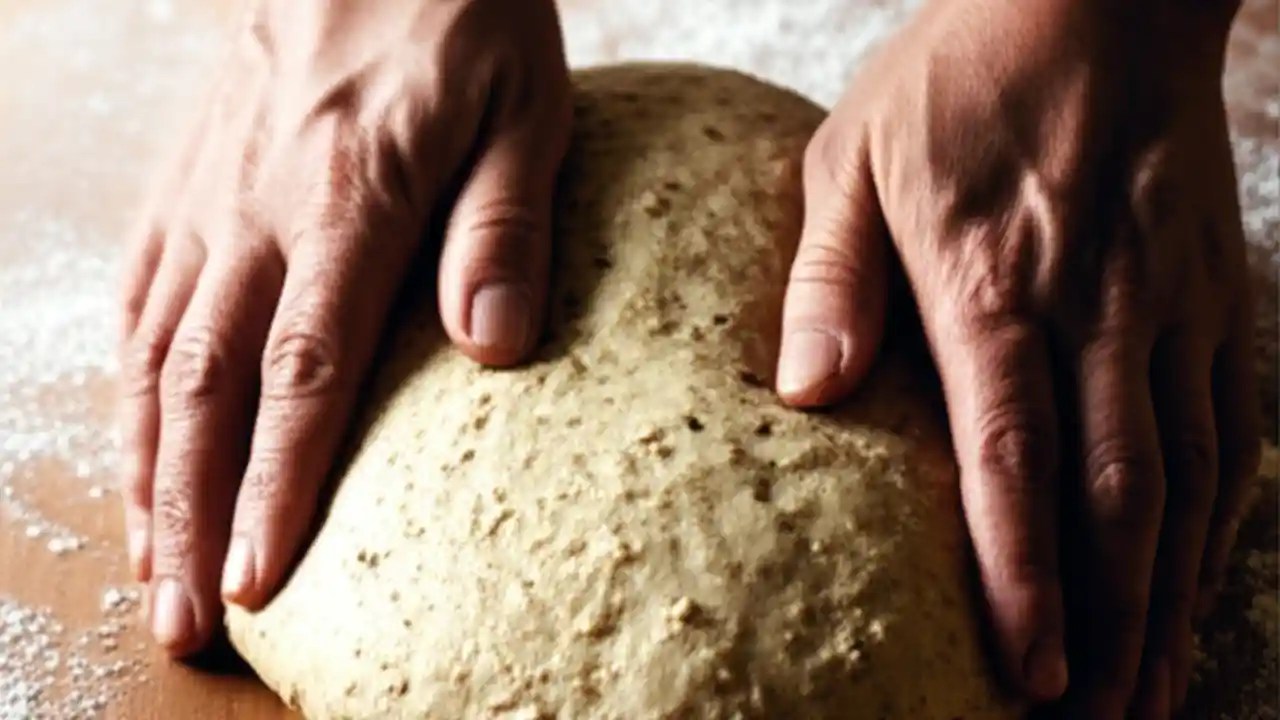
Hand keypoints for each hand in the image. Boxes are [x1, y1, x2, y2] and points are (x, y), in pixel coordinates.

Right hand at [118, 0, 570, 655]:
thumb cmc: (459, 15)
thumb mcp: (524, 108)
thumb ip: (503, 228)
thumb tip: (492, 351)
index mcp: (348, 199)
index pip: (300, 370)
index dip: (276, 484)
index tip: (261, 579)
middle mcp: (257, 209)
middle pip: (207, 386)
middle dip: (193, 512)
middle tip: (184, 620)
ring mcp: (208, 196)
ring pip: (155, 355)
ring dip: (149, 470)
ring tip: (148, 564)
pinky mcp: (184, 181)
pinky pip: (138, 296)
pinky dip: (127, 385)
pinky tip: (132, 444)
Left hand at [775, 0, 1258, 715]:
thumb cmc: (961, 78)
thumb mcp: (854, 157)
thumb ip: (828, 279)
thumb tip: (807, 390)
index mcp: (992, 284)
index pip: (1011, 458)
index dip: (1023, 577)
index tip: (1026, 673)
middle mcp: (1097, 310)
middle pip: (1116, 499)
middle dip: (1109, 626)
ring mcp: (1172, 306)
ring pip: (1185, 482)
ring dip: (1169, 598)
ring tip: (1151, 692)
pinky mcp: (1217, 296)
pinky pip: (1233, 429)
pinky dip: (1218, 522)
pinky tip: (1199, 582)